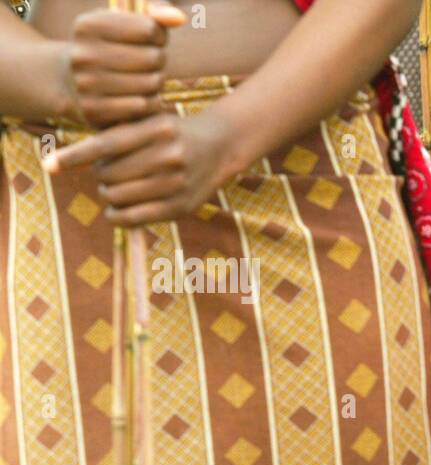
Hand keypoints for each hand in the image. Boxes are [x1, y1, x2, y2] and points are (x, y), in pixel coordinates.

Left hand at [44, 110, 239, 226]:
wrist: (221, 145)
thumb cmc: (171, 131)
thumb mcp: (147, 121)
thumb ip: (113, 135)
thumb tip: (62, 161)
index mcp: (156, 130)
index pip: (105, 146)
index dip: (74, 156)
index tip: (50, 166)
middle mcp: (168, 156)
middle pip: (108, 175)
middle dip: (101, 175)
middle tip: (109, 172)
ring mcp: (177, 183)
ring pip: (118, 197)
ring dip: (108, 194)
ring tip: (116, 188)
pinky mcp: (182, 206)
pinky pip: (135, 218)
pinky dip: (117, 216)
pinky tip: (116, 210)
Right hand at [59, 3, 186, 127]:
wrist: (73, 83)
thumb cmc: (112, 48)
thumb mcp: (125, 24)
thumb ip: (156, 15)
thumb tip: (179, 18)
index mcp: (88, 27)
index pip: (150, 29)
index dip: (159, 36)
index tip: (151, 41)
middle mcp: (83, 55)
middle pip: (154, 58)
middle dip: (158, 60)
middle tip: (149, 64)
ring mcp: (86, 85)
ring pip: (152, 84)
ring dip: (156, 83)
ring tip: (144, 79)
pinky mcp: (95, 111)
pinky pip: (144, 106)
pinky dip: (152, 103)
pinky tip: (143, 97)